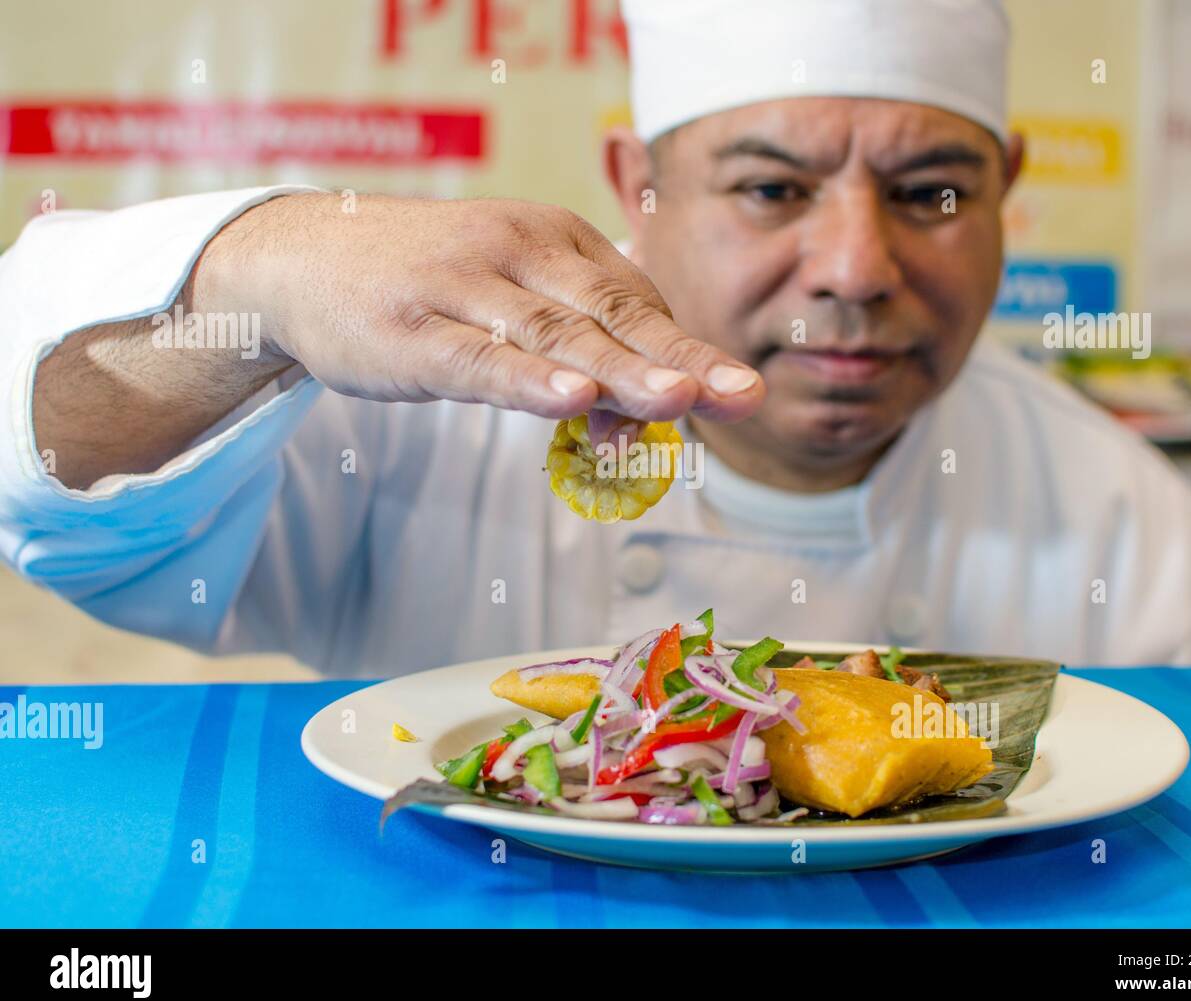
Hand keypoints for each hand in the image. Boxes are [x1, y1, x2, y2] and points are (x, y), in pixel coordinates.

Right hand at [206, 193, 764, 422]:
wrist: (305, 256)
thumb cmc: (429, 285)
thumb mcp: (511, 304)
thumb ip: (573, 359)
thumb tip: (632, 427)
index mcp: (554, 240)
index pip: (635, 302)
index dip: (683, 352)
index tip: (735, 396)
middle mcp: (517, 252)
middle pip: (611, 314)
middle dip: (681, 358)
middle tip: (742, 394)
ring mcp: (461, 288)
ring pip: (554, 337)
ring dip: (619, 371)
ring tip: (678, 399)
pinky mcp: (411, 330)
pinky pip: (477, 360)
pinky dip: (525, 381)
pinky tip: (570, 400)